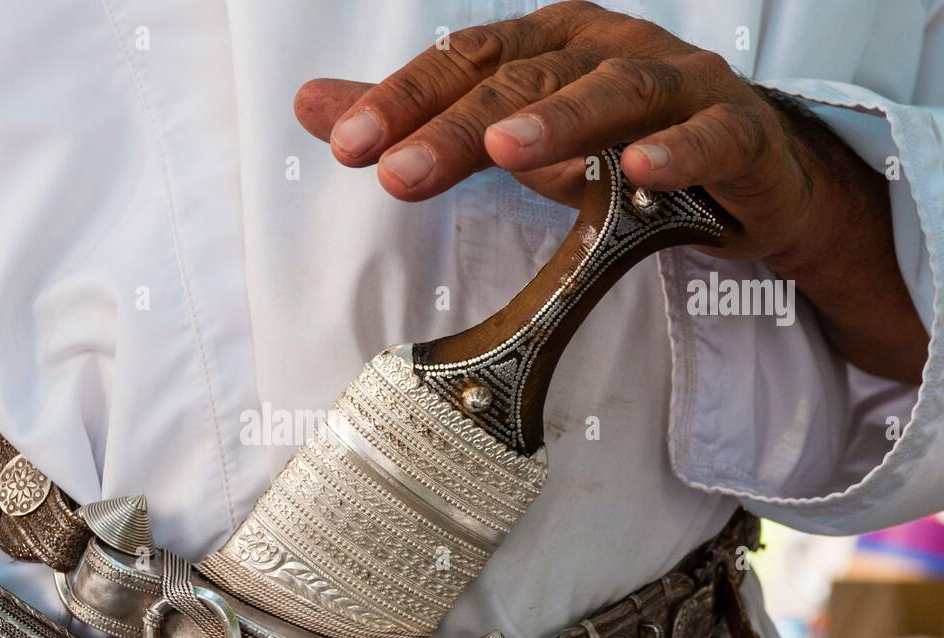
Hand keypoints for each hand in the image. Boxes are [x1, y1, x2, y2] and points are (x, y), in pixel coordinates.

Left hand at [294, 0, 926, 382]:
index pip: (463, 64)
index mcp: (545, 48)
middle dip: (456, 125)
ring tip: (506, 151)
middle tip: (398, 171)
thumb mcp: (507, 135)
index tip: (347, 147)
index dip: (403, 100)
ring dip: (560, 120)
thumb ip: (419, 121)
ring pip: (615, 94)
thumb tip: (313, 106)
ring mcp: (676, 84)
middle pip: (524, 81)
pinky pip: (711, 135)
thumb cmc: (614, 145)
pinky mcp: (736, 130)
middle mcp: (604, 50)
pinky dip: (680, 149)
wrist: (740, 173)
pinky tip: (643, 170)